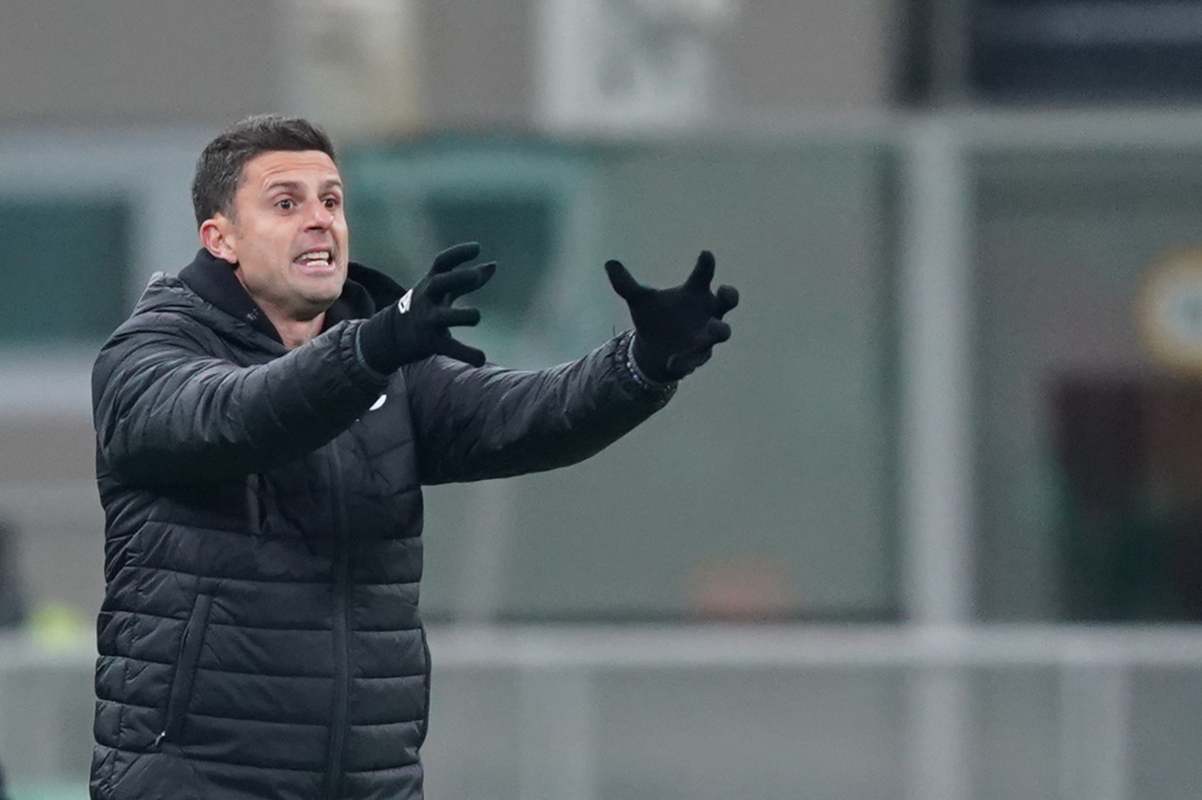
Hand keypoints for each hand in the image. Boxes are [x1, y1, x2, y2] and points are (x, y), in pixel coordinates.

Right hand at [358, 242, 495, 371]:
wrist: (391, 335)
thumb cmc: (426, 305)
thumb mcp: (442, 290)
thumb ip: (469, 279)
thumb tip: (494, 265)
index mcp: (431, 283)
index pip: (442, 262)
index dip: (458, 253)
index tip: (477, 248)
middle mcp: (428, 299)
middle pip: (440, 283)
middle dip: (457, 278)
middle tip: (475, 276)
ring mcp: (428, 320)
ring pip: (443, 317)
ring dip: (462, 315)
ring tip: (476, 316)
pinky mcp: (431, 342)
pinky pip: (449, 347)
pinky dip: (466, 354)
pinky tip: (481, 359)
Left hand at [605, 250, 738, 381]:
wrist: (654, 349)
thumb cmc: (654, 317)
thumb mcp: (639, 301)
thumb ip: (626, 285)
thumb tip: (609, 263)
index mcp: (694, 292)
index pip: (703, 275)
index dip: (706, 264)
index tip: (705, 254)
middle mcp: (707, 311)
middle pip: (729, 300)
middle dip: (730, 295)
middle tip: (724, 291)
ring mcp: (707, 334)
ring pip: (722, 331)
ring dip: (718, 330)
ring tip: (711, 330)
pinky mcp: (700, 355)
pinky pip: (698, 357)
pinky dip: (686, 359)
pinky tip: (672, 362)